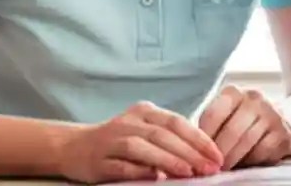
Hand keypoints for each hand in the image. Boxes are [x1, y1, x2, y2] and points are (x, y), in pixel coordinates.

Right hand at [57, 100, 222, 182]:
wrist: (72, 147)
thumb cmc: (119, 141)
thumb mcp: (145, 132)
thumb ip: (169, 141)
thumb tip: (201, 158)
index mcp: (145, 112)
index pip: (177, 122)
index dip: (199, 138)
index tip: (217, 155)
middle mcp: (129, 121)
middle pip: (164, 134)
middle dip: (190, 152)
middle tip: (210, 168)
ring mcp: (112, 139)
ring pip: (144, 146)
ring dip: (168, 160)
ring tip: (188, 172)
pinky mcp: (98, 160)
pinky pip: (122, 165)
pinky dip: (139, 171)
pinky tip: (155, 178)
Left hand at [198, 85, 290, 169]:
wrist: (279, 121)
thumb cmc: (242, 122)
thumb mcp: (225, 116)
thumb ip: (210, 128)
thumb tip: (192, 150)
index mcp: (233, 93)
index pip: (213, 115)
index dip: (203, 138)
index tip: (198, 153)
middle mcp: (254, 98)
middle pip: (230, 130)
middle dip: (218, 153)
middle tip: (210, 167)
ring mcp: (272, 114)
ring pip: (246, 141)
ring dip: (232, 159)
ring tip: (223, 168)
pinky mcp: (283, 133)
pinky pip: (262, 151)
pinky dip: (251, 160)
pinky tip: (245, 162)